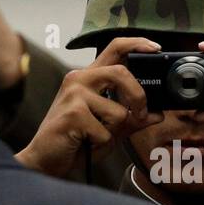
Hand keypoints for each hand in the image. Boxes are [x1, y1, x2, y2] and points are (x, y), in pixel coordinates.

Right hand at [15, 37, 164, 176]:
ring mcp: (74, 95)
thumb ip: (132, 118)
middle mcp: (79, 79)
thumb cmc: (75, 141)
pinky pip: (106, 132)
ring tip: (95, 138)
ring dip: (114, 132)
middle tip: (140, 114)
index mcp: (88, 77)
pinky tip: (86, 144)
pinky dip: (102, 145)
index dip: (137, 44)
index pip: (114, 48)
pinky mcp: (73, 114)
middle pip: (121, 73)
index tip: (155, 48)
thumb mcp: (109, 127)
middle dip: (138, 97)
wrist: (45, 160)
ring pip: (118, 111)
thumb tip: (157, 113)